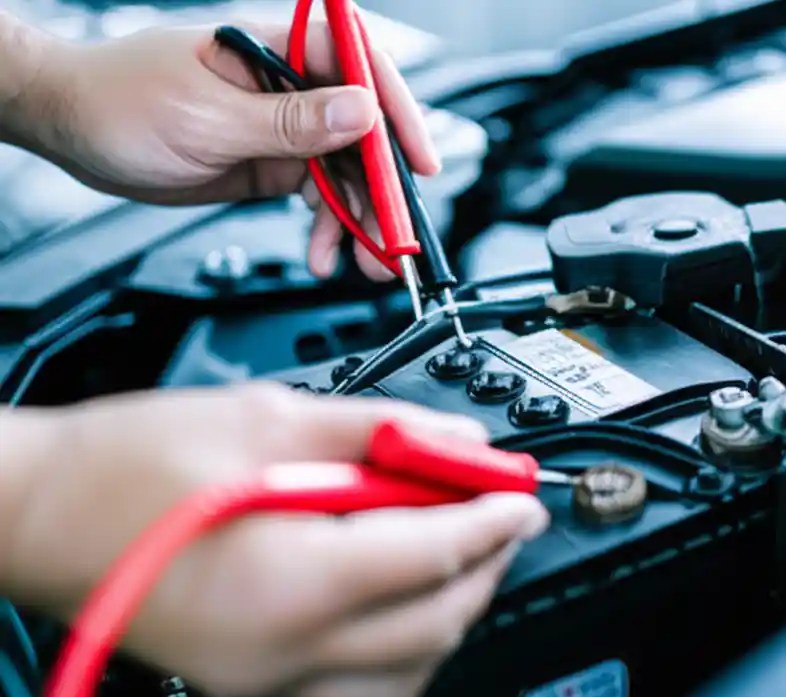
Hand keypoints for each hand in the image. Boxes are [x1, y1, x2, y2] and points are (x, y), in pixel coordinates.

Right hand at [0, 385, 547, 696]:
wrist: (37, 514)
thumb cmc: (124, 465)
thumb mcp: (267, 418)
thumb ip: (379, 431)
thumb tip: (458, 441)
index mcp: (294, 578)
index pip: (437, 555)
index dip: (497, 518)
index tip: (528, 495)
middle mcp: (286, 647)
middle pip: (437, 620)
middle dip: (487, 563)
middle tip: (504, 513)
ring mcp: (266, 677)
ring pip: (409, 670)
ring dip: (452, 609)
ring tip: (459, 548)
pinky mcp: (251, 680)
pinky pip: (361, 685)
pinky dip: (404, 645)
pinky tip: (402, 593)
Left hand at [14, 22, 436, 280]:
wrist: (72, 131)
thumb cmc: (118, 100)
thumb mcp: (206, 117)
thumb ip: (288, 121)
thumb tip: (359, 112)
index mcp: (274, 49)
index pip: (360, 67)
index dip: (397, 112)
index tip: (417, 161)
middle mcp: (289, 84)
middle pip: (363, 131)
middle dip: (383, 187)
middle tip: (396, 235)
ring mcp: (284, 125)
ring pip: (346, 172)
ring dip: (360, 219)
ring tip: (365, 261)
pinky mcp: (273, 162)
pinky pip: (319, 196)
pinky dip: (329, 228)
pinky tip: (324, 252)